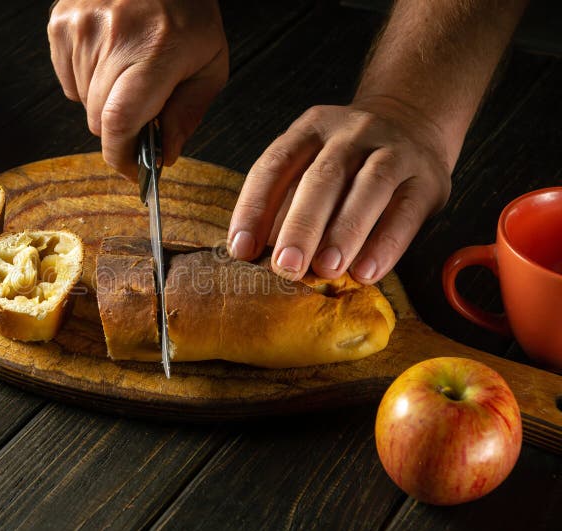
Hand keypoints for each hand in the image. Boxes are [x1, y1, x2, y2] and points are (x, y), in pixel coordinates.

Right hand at [48, 0, 227, 177]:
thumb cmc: (187, 10)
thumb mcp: (210, 64)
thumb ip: (188, 113)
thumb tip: (165, 155)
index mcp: (155, 51)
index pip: (119, 121)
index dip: (121, 156)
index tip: (132, 171)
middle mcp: (112, 37)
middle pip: (98, 119)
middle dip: (121, 129)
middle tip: (144, 109)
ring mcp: (80, 28)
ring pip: (82, 103)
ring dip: (104, 102)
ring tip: (129, 72)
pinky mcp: (60, 24)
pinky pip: (68, 81)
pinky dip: (87, 81)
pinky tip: (110, 59)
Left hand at [227, 97, 452, 283]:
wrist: (414, 121)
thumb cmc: (347, 162)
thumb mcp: (311, 164)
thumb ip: (286, 203)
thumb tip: (255, 256)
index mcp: (310, 130)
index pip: (275, 165)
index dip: (254, 207)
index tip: (241, 249)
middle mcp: (351, 134)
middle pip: (323, 177)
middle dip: (301, 225)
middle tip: (285, 266)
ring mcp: (393, 151)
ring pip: (370, 187)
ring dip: (345, 231)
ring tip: (327, 269)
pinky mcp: (427, 178)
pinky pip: (406, 210)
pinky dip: (386, 244)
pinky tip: (367, 271)